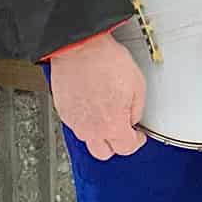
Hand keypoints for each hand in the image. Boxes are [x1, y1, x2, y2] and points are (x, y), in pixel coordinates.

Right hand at [48, 29, 146, 161]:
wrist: (79, 47)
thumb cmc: (105, 61)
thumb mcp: (137, 83)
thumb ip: (136, 109)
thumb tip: (133, 118)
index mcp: (112, 125)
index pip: (126, 148)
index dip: (136, 141)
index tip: (137, 135)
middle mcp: (91, 129)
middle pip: (104, 153)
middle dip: (115, 144)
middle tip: (122, 129)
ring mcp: (74, 121)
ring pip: (88, 140)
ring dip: (99, 133)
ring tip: (106, 115)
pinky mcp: (63, 112)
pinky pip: (76, 124)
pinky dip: (85, 120)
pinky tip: (92, 105)